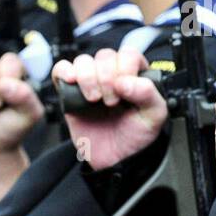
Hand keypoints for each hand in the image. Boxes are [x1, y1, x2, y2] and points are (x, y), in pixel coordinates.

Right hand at [53, 48, 168, 170]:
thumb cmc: (136, 136)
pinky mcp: (70, 92)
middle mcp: (113, 75)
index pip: (128, 54)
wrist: (115, 160)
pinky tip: (72, 81)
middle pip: (104, 56)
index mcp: (135, 75)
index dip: (124, 68)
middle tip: (110, 102)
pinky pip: (61, 70)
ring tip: (93, 100)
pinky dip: (64, 71)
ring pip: (83, 60)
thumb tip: (125, 81)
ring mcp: (91, 82)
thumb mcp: (154, 116)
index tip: (123, 91)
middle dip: (106, 78)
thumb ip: (148, 94)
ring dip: (87, 77)